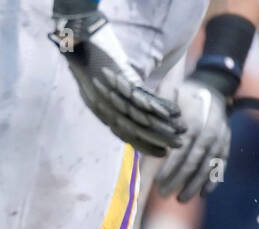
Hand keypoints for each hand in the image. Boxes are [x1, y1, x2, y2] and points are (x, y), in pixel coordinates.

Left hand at [49, 3, 182, 157]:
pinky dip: (156, 105)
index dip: (144, 145)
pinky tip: (172, 112)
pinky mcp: (116, 80)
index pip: (125, 134)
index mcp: (101, 112)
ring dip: (160, 126)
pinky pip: (138, 96)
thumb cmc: (93, 65)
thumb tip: (138, 112)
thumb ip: (120, 101)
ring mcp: (109, 95)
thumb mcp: (105, 89)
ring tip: (179, 131)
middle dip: (156, 139)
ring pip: (137, 116)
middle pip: (133, 129)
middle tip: (175, 148)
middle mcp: (104, 107)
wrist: (79, 44)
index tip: (162, 154)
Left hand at [155, 76, 230, 201]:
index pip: (182, 147)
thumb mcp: (168, 94)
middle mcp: (210, 130)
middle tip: (164, 194)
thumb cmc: (182, 94)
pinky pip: (222, 164)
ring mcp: (220, 137)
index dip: (171, 165)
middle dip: (179, 179)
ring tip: (181, 200)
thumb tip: (137, 129)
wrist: (212, 87)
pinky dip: (214, 179)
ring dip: (195, 184)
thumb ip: (156, 111)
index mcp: (194, 119)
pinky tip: (204, 194)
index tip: (157, 180)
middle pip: (195, 159)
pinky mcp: (226, 143)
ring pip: (209, 164)